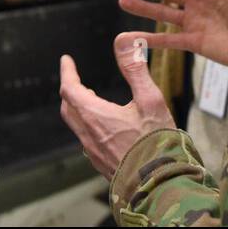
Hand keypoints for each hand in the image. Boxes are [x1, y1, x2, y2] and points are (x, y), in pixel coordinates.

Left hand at [60, 34, 175, 178]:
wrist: (160, 185)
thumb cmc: (157, 143)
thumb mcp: (150, 100)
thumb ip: (136, 69)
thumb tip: (126, 42)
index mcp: (95, 116)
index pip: (70, 89)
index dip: (67, 72)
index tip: (67, 60)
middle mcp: (89, 135)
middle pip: (69, 108)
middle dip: (70, 90)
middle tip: (77, 79)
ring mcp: (94, 153)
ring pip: (77, 125)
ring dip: (79, 109)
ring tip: (91, 100)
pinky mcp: (103, 165)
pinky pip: (88, 141)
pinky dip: (89, 126)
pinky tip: (105, 127)